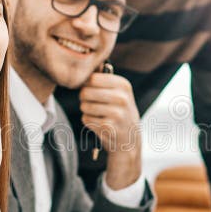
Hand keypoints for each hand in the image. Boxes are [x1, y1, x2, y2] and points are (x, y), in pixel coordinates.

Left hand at [79, 72, 141, 188]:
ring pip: (84, 106)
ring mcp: (116, 113)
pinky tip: (100, 124)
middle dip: (84, 98)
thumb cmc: (118, 112)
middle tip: (93, 104)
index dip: (86, 84)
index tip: (90, 90)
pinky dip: (89, 122)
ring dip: (87, 111)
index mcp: (123, 85)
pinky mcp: (108, 127)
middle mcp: (122, 98)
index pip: (92, 78)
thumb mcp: (118, 93)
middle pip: (85, 92)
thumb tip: (81, 72)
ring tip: (99, 115)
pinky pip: (86, 119)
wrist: (129, 139)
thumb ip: (102, 80)